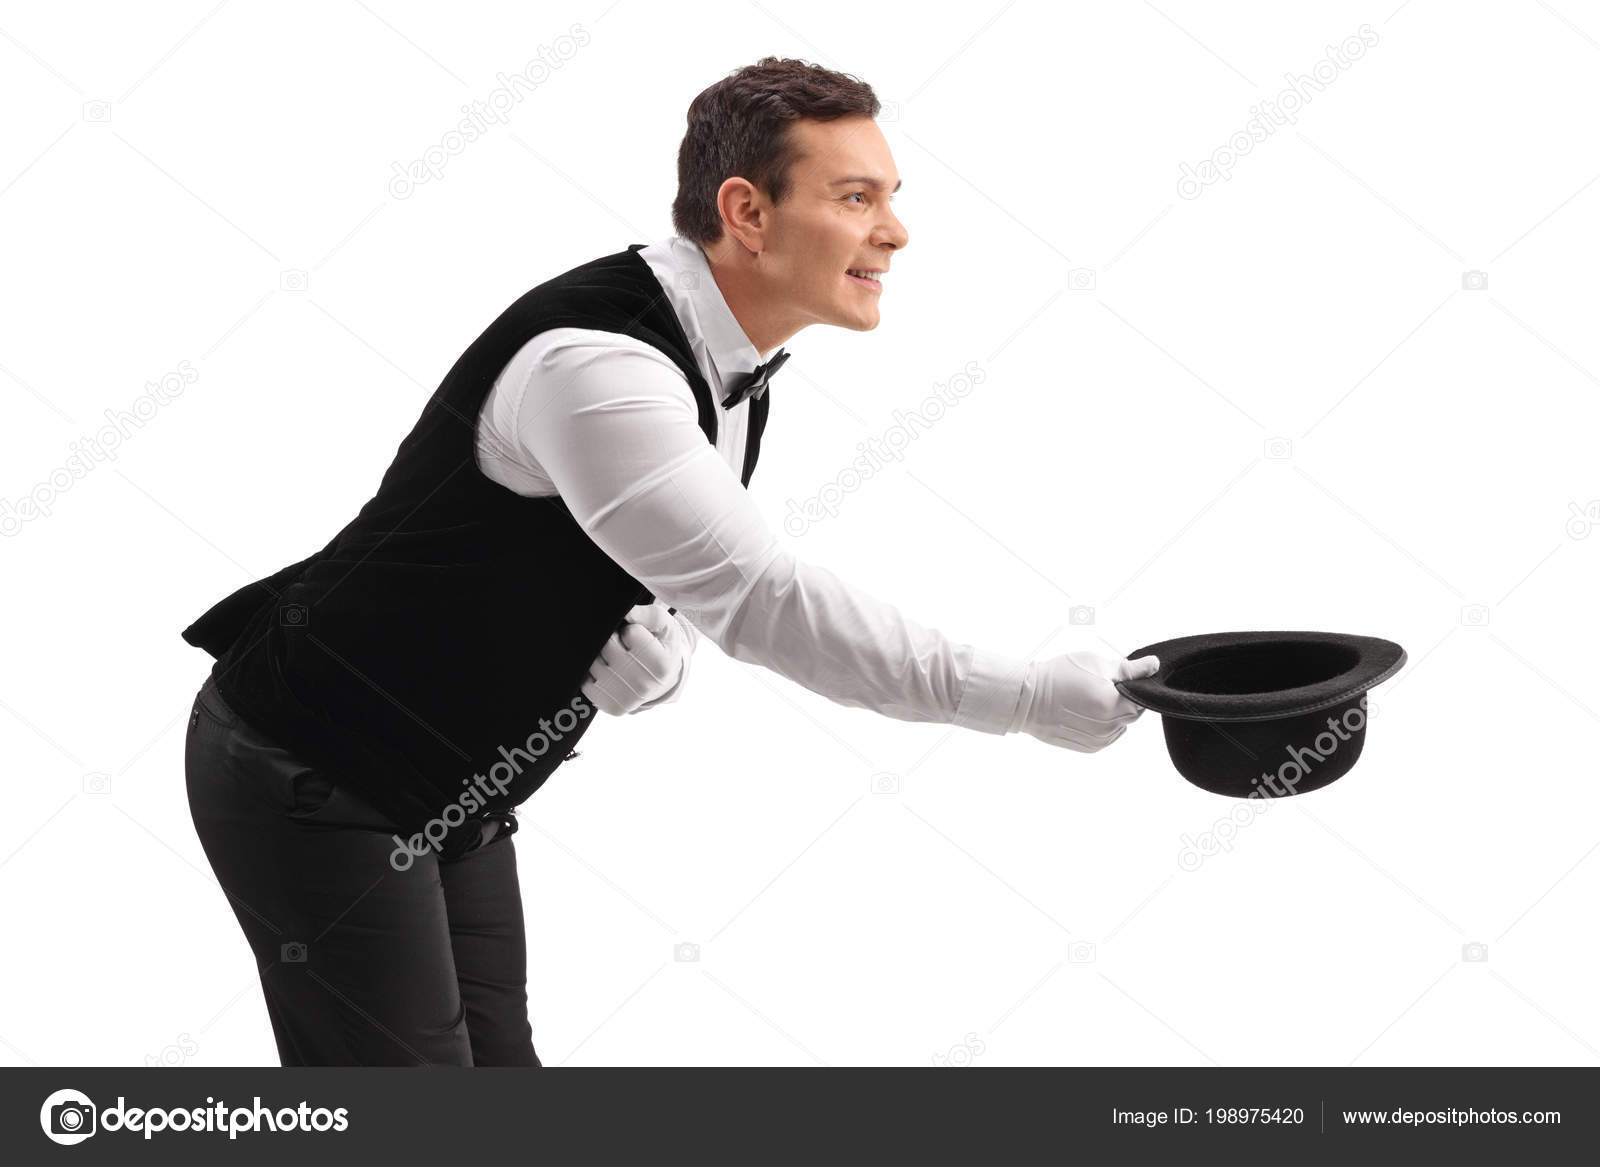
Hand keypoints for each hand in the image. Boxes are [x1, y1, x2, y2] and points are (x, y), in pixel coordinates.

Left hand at [580, 602, 696, 715]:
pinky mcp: (613, 708)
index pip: (630, 634)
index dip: (630, 629)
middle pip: (609, 648)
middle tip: (622, 642)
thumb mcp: (664, 626)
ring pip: (595, 665)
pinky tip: (606, 670)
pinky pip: (587, 685)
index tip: (636, 633)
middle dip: (612, 639)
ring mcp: (628, 700)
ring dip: (600, 656)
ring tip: (615, 657)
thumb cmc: (662, 646)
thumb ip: (648, 615)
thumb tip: (628, 612)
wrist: (663, 678)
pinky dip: (592, 675)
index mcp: (661, 665)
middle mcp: (645, 686)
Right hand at [1008, 649, 1160, 752]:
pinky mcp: (1088, 747)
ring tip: (1090, 699)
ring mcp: (1098, 740)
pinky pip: (1107, 737)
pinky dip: (1103, 725)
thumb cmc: (1058, 676)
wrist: (1027, 698)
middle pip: (1131, 714)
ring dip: (1113, 714)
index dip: (1133, 688)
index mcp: (1112, 705)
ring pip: (1120, 726)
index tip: (1118, 680)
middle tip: (1101, 687)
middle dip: (1123, 700)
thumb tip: (1153, 666)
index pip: (1141, 700)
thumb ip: (1128, 669)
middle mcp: (1107, 727)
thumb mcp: (1095, 663)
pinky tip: (1086, 712)